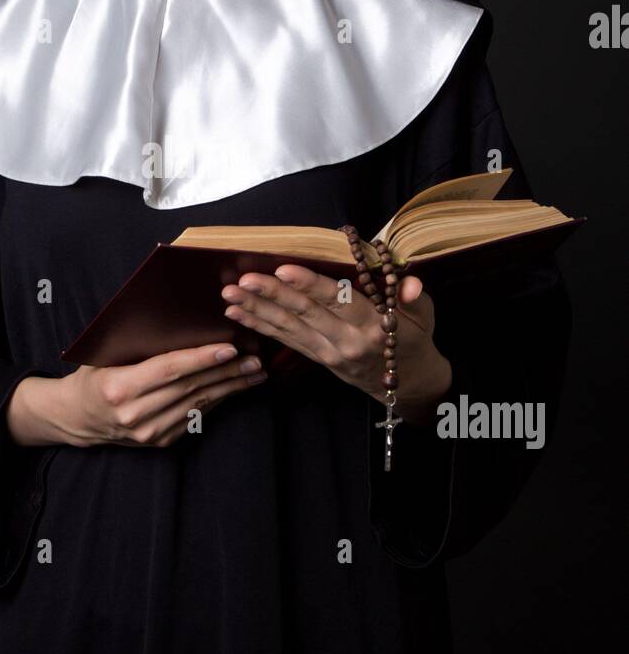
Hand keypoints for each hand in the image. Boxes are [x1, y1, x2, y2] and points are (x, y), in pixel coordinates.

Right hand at [7, 341, 267, 448]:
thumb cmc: (93, 374)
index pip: (169, 370)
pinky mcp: (160, 442)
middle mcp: (135, 414)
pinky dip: (217, 401)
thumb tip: (185, 322)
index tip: (230, 347)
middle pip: (190, 388)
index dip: (202, 358)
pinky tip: (234, 387)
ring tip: (254, 372)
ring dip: (230, 388)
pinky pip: (195, 417)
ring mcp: (149, 432)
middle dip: (227, 372)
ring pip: (198, 404)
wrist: (77, 417)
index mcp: (119, 387)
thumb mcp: (106, 354)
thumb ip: (140, 344)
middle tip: (255, 358)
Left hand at [220, 265, 452, 424]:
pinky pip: (285, 341)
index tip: (284, 270)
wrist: (408, 383)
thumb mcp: (424, 317)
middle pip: (305, 314)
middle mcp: (347, 340)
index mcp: (373, 325)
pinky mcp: (318, 358)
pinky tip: (237, 313)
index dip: (310, 285)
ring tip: (230, 295)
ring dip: (257, 311)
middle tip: (243, 280)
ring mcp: (329, 352)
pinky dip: (260, 326)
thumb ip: (415, 299)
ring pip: (289, 328)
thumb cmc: (414, 339)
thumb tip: (411, 284)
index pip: (339, 301)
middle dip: (272, 296)